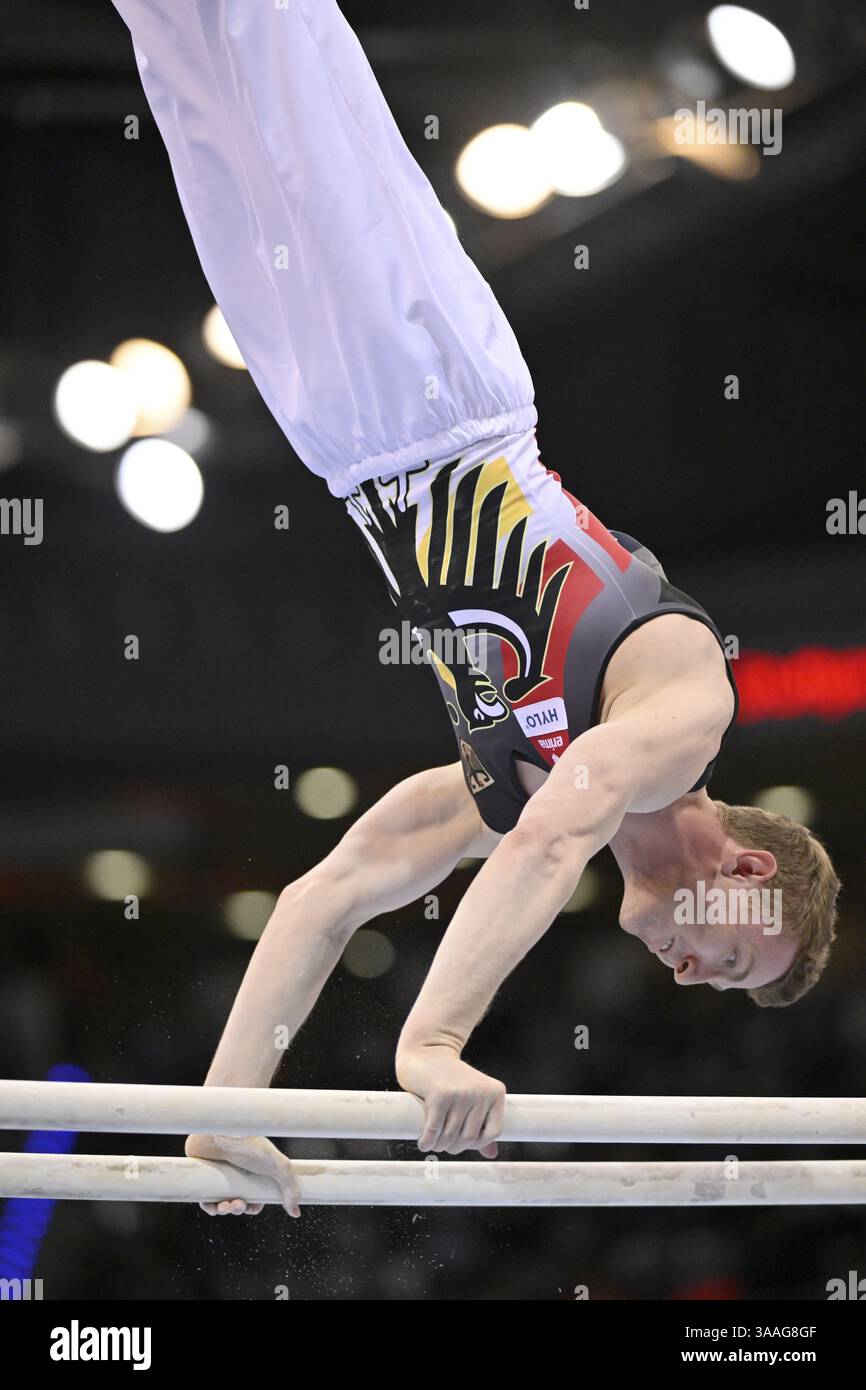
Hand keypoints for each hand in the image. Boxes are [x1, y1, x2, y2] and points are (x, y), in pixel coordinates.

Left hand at [184, 1133, 300, 1216]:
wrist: (223, 1128)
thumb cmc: (250, 1142)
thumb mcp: (276, 1165)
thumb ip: (289, 1187)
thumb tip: (296, 1213)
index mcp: (254, 1171)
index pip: (254, 1196)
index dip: (254, 1207)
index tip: (254, 1207)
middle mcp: (236, 1173)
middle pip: (237, 1201)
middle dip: (238, 1209)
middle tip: (239, 1205)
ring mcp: (219, 1174)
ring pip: (220, 1202)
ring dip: (224, 1210)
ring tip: (226, 1206)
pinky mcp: (203, 1174)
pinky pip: (204, 1197)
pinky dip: (209, 1206)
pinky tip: (213, 1207)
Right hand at [395, 1044, 505, 1156]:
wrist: (427, 1051)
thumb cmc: (450, 1078)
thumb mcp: (472, 1097)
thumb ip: (483, 1124)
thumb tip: (492, 1155)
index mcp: (495, 1092)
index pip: (494, 1132)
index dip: (478, 1143)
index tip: (464, 1142)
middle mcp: (481, 1092)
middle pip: (470, 1137)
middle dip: (454, 1147)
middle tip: (444, 1144)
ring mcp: (461, 1093)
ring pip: (451, 1135)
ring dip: (439, 1146)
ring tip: (433, 1144)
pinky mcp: (440, 1095)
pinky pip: (435, 1129)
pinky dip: (427, 1141)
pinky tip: (423, 1143)